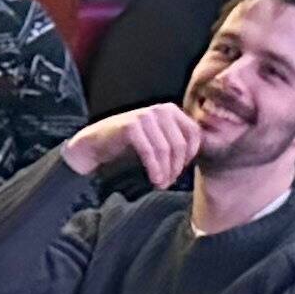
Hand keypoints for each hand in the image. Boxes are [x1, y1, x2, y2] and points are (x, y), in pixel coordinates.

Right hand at [62, 104, 201, 189]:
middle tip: (168, 182)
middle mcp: (160, 109)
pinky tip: (154, 180)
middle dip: (176, 167)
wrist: (95, 143)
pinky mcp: (131, 125)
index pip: (194, 134)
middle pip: (181, 143)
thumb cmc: (129, 146)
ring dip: (166, 171)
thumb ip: (176, 143)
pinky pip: (150, 151)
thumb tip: (198, 159)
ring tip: (161, 184)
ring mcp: (145, 115)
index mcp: (171, 110)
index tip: (179, 172)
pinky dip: (154, 168)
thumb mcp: (158, 141)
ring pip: (166, 149)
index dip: (190, 156)